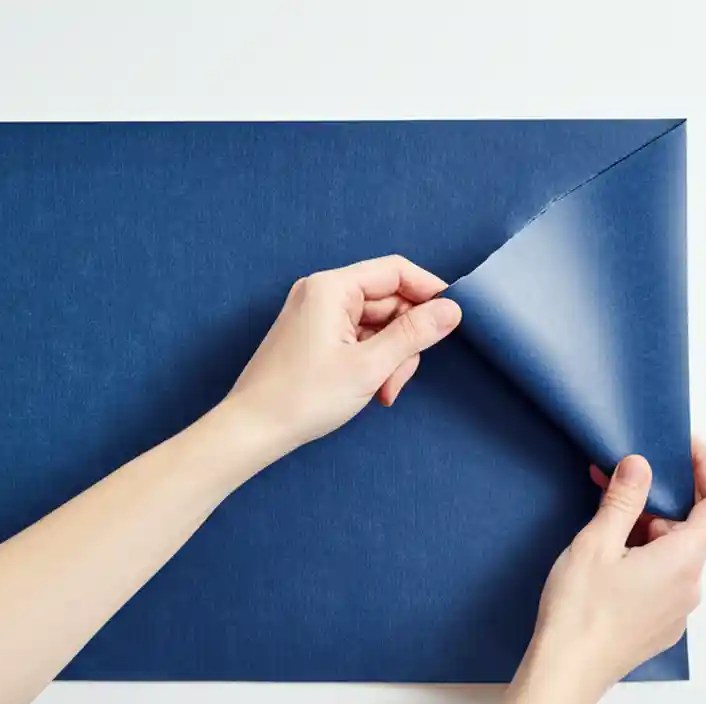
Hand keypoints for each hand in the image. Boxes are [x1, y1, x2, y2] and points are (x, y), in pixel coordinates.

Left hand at [225, 255, 461, 454]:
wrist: (254, 429)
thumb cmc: (302, 397)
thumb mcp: (370, 366)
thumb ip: (414, 334)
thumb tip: (451, 310)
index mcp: (331, 288)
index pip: (395, 271)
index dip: (429, 291)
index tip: (451, 318)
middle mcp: (322, 293)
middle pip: (389, 302)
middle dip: (404, 340)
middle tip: (400, 377)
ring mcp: (318, 314)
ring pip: (378, 325)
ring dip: (390, 358)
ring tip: (382, 391)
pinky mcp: (316, 336)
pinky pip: (359, 338)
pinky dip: (372, 362)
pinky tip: (372, 390)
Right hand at [494, 439, 705, 703]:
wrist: (565, 673)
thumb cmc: (579, 612)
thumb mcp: (596, 542)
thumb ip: (623, 499)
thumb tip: (641, 465)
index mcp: (683, 561)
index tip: (686, 448)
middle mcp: (689, 587)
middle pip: (691, 528)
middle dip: (659, 499)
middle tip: (620, 480)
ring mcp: (676, 610)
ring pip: (673, 554)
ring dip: (646, 528)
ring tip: (604, 520)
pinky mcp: (658, 624)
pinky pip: (662, 578)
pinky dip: (643, 555)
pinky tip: (608, 555)